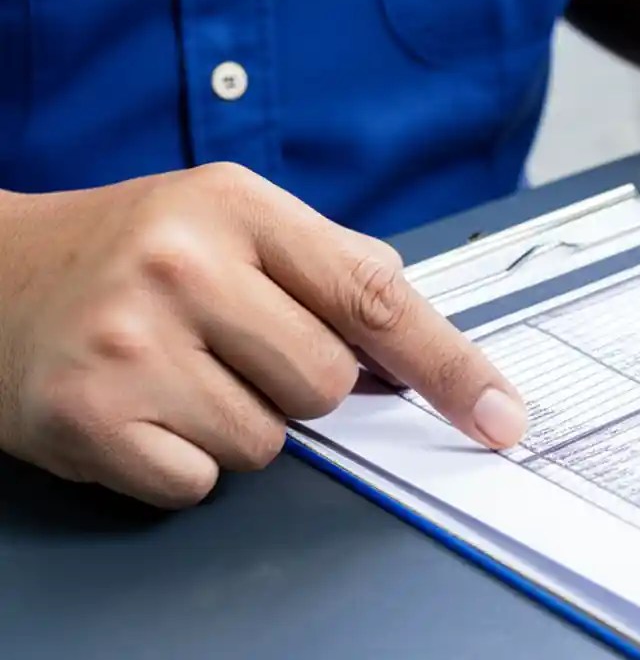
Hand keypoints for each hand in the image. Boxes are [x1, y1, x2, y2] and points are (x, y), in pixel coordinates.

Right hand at [0, 163, 525, 507]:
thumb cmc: (129, 253)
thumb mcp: (230, 223)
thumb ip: (332, 273)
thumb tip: (422, 356)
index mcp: (235, 206)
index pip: (376, 298)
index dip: (450, 366)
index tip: (500, 414)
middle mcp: (181, 264)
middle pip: (327, 385)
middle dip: (296, 385)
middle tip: (229, 346)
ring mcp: (129, 342)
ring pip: (269, 443)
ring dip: (236, 423)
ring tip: (175, 371)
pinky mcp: (89, 417)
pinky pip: (202, 483)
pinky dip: (182, 461)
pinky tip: (140, 409)